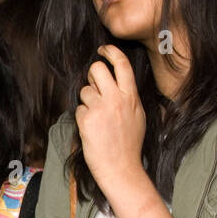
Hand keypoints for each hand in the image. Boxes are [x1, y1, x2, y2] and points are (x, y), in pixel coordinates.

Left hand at [76, 45, 145, 194]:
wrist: (121, 168)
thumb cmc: (129, 145)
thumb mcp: (138, 115)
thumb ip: (127, 97)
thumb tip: (116, 83)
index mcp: (131, 97)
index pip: (122, 64)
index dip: (111, 51)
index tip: (103, 49)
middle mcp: (116, 99)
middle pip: (96, 69)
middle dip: (91, 73)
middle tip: (92, 83)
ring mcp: (100, 109)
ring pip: (84, 90)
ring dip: (86, 100)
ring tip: (96, 118)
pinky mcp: (86, 120)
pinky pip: (78, 109)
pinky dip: (82, 117)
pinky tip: (92, 129)